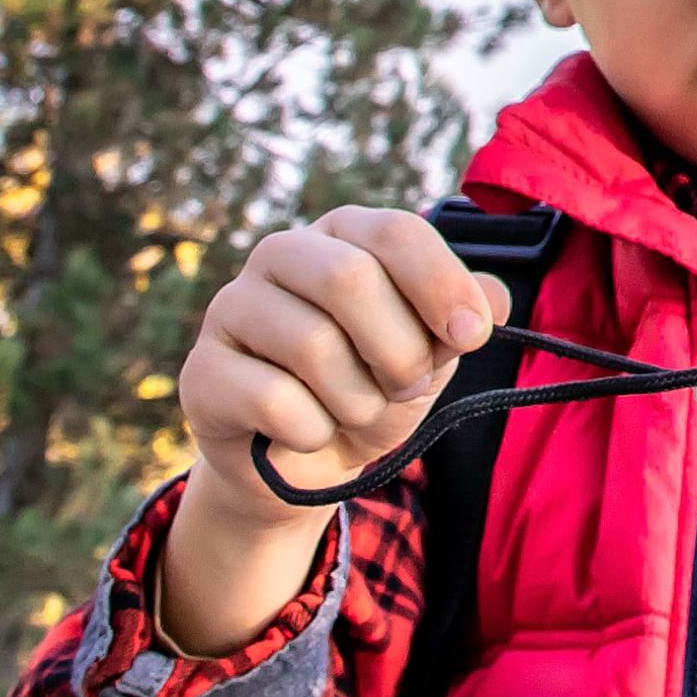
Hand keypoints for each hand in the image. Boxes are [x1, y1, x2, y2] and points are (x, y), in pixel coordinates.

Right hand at [177, 206, 505, 530]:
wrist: (303, 464)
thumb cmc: (371, 386)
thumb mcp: (430, 352)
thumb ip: (464, 319)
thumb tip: (494, 299)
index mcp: (343, 234)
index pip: (395, 232)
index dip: (440, 283)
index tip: (471, 336)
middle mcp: (280, 254)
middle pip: (349, 278)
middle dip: (398, 350)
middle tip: (406, 385)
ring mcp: (232, 308)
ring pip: (313, 346)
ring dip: (357, 400)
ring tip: (355, 411)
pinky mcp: (202, 371)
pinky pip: (275, 400)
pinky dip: (312, 432)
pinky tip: (307, 433)